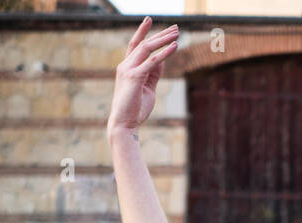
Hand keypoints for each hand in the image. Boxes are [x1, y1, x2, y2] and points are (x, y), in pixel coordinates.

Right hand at [108, 19, 178, 136]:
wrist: (124, 124)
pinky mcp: (135, 77)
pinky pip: (152, 62)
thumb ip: (153, 73)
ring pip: (147, 48)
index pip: (135, 45)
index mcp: (126, 68)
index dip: (143, 31)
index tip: (150, 20)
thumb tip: (162, 60)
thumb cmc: (135, 109)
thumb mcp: (147, 88)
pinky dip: (164, 53)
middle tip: (175, 27)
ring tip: (177, 33)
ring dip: (163, 39)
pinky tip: (174, 47)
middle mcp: (125, 66)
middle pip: (143, 43)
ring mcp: (128, 70)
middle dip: (160, 34)